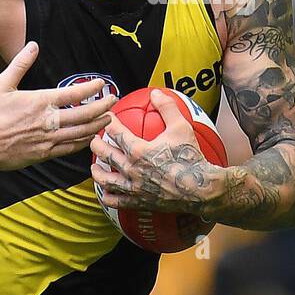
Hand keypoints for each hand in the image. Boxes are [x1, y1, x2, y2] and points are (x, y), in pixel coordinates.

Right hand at [0, 42, 115, 169]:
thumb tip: (33, 46)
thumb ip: (20, 64)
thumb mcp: (1, 84)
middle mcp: (48, 121)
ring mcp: (47, 139)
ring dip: (98, 125)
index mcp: (40, 102)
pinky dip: (83, 142)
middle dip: (103, 106)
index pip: (75, 94)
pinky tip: (89, 137)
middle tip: (113, 100)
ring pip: (81, 133)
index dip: (92, 88)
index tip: (101, 84)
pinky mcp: (43, 153)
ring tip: (108, 118)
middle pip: (85, 114)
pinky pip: (70, 148)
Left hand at [89, 89, 223, 213]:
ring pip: (106, 179)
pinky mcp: (138, 202)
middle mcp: (131, 169)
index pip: (116, 132)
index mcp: (139, 150)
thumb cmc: (191, 157)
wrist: (201, 188)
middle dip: (96, 145)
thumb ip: (167, 108)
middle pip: (105, 155)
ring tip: (95, 167)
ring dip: (97, 172)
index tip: (106, 117)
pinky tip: (106, 193)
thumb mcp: (182, 127)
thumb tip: (156, 92)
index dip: (108, 122)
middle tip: (93, 140)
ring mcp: (133, 187)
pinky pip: (116, 201)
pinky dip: (108, 197)